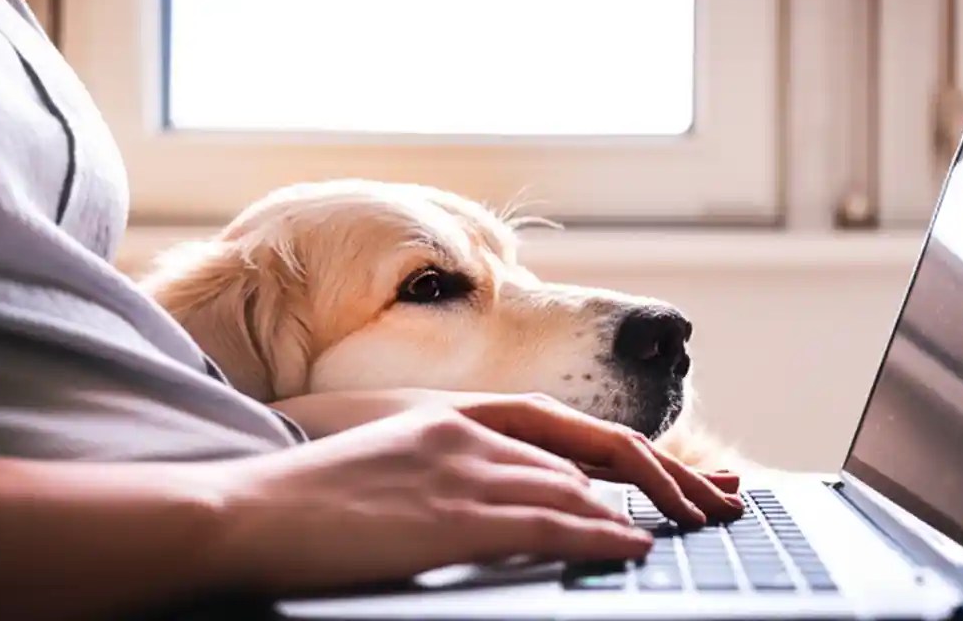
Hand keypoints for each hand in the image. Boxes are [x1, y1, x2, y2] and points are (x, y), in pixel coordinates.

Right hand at [273, 389, 742, 525]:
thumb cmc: (309, 496)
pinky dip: (598, 536)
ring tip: (693, 527)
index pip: (567, 428)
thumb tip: (504, 495)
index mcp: (455, 415)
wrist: (248, 510)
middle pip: (590, 454)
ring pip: (577, 490)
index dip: (629, 450)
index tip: (675, 471)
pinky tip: (631, 548)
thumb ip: (449, 468)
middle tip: (714, 499)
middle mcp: (469, 432)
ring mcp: (463, 471)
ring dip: (643, 511)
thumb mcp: (390, 461)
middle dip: (661, 478)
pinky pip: (546, 524)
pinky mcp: (452, 517)